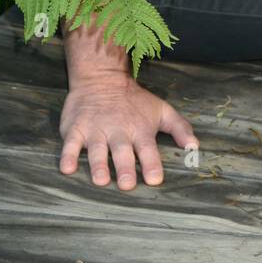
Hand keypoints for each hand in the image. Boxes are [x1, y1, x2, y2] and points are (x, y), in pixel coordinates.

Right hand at [59, 74, 199, 189]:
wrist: (102, 78)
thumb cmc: (135, 100)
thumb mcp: (162, 110)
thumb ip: (180, 128)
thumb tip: (195, 148)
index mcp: (139, 129)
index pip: (148, 149)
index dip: (151, 164)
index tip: (154, 179)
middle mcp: (118, 131)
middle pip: (122, 152)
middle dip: (125, 168)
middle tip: (127, 185)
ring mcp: (95, 129)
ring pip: (97, 149)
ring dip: (98, 164)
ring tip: (100, 180)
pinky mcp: (76, 129)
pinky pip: (71, 144)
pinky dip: (68, 155)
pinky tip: (67, 168)